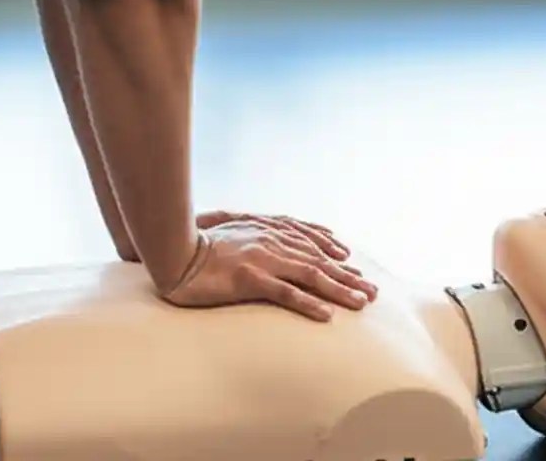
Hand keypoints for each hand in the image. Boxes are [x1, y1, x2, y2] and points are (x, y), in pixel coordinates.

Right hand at [161, 220, 377, 321]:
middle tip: (372, 292)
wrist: (172, 252)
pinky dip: (308, 303)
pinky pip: (285, 293)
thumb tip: (266, 239)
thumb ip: (251, 230)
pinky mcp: (250, 278)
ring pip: (310, 275)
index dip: (334, 253)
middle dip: (348, 275)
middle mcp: (270, 241)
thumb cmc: (196, 244)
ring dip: (339, 289)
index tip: (353, 265)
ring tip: (361, 303)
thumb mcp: (230, 229)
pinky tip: (326, 316)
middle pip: (319, 259)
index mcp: (266, 229)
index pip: (309, 240)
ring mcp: (262, 258)